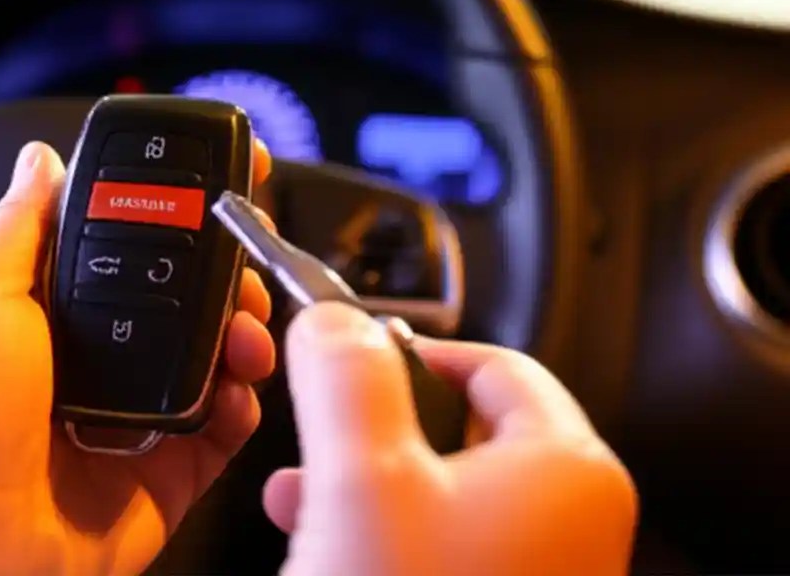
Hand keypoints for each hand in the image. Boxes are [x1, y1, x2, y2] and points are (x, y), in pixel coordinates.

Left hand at [0, 140, 275, 573]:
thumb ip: (23, 222)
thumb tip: (40, 159)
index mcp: (51, 308)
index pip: (133, 243)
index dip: (181, 211)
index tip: (228, 177)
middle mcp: (95, 358)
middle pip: (187, 298)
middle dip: (228, 272)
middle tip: (244, 264)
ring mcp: (131, 418)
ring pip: (216, 361)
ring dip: (245, 334)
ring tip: (244, 333)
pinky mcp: (160, 477)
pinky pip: (223, 434)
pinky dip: (243, 407)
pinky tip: (238, 388)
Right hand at [263, 304, 637, 575]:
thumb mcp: (359, 477)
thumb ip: (345, 377)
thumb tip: (332, 320)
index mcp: (566, 468)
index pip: (492, 362)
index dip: (406, 350)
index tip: (344, 359)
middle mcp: (568, 521)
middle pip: (460, 426)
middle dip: (370, 431)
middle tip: (316, 441)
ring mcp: (537, 571)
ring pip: (441, 491)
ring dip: (364, 485)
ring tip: (302, 504)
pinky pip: (441, 548)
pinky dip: (382, 536)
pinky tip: (328, 552)